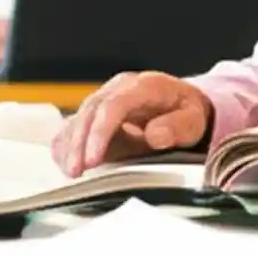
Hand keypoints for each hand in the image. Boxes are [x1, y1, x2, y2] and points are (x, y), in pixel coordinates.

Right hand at [51, 71, 212, 177]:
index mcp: (142, 86)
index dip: (100, 132)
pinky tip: (64, 161)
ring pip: (78, 117)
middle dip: (79, 142)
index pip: (114, 105)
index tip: (93, 159)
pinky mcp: (95, 113)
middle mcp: (118, 89)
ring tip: (69, 171)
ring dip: (69, 145)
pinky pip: (74, 125)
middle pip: (90, 111)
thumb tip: (155, 135)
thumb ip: (178, 126)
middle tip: (76, 170)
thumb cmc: (187, 112)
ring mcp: (104, 98)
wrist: (181, 103)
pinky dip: (66, 142)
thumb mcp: (194, 119)